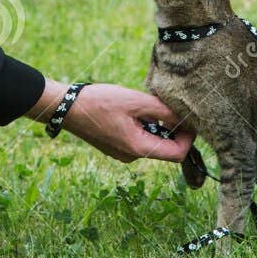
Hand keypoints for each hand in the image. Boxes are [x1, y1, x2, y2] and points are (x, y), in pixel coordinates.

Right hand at [29, 80, 195, 163]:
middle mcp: (132, 156)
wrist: (67, 107)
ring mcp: (123, 153)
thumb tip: (184, 119)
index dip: (188, 137)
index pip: (178, 153)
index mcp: (139, 148)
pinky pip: (138, 139)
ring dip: (156, 125)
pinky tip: (132, 110)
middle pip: (166, 148)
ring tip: (144, 104)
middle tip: (165, 106)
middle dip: (171, 128)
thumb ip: (163, 111)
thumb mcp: (136, 101)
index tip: (187, 118)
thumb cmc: (100, 102)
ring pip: (152, 141)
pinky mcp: (116, 147)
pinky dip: (143, 126)